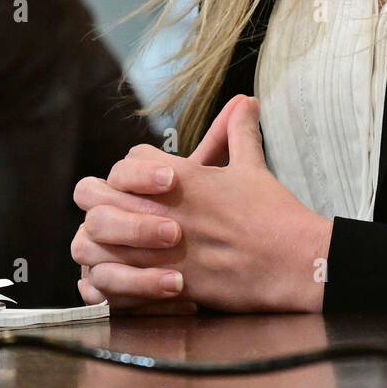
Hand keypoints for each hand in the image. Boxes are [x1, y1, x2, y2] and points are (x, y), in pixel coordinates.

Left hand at [72, 95, 333, 313]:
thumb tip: (245, 102)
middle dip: (99, 198)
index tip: (140, 182)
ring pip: (93, 238)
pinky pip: (109, 280)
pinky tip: (114, 276)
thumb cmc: (274, 214)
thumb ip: (240, 132)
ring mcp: (157, 249)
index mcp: (180, 177)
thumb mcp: (253, 166)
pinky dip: (105, 278)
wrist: (292, 262)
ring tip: (107, 243)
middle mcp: (161, 210)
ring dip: (97, 239)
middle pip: (95, 195)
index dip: (130, 170)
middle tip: (111, 207)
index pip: (128, 161)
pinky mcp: (161, 285)